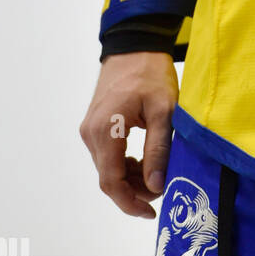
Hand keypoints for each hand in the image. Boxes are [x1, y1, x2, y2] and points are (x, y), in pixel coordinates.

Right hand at [79, 52, 177, 217]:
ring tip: (158, 170)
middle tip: (163, 186)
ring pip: (108, 168)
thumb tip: (156, 186)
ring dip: (131, 177)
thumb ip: (158, 149)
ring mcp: (90, 129)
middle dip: (136, 190)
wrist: (134, 45)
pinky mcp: (95, 125)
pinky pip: (107, 155)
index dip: (130, 202)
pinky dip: (125, 163)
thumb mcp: (163, 110)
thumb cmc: (150, 73)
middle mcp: (91, 133)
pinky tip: (145, 159)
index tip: (151, 210)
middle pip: (110, 177)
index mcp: (105, 130)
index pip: (111, 181)